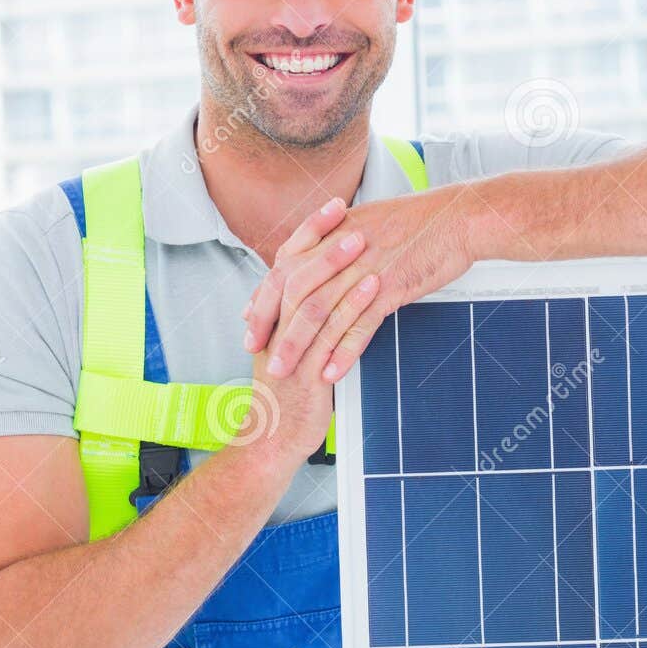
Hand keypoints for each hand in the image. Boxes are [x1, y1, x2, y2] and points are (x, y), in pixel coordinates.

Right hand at [232, 197, 369, 467]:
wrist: (274, 441)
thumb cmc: (291, 394)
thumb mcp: (295, 348)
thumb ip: (306, 316)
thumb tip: (329, 283)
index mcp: (273, 316)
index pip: (287, 261)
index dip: (310, 231)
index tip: (335, 206)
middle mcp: (276, 328)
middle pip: (297, 272)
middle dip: (325, 242)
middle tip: (352, 216)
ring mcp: (290, 350)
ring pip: (313, 299)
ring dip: (340, 268)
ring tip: (366, 243)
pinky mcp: (308, 373)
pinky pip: (330, 334)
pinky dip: (352, 308)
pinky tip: (373, 289)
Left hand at [244, 184, 474, 382]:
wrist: (457, 217)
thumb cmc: (420, 221)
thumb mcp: (370, 221)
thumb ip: (340, 239)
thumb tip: (321, 256)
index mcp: (333, 234)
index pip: (284, 268)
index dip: (264, 297)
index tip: (251, 322)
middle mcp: (341, 250)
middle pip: (293, 292)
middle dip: (273, 327)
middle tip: (261, 354)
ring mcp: (363, 269)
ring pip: (320, 311)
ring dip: (300, 346)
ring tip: (288, 373)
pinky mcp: (389, 287)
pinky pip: (359, 324)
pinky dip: (343, 351)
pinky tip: (332, 372)